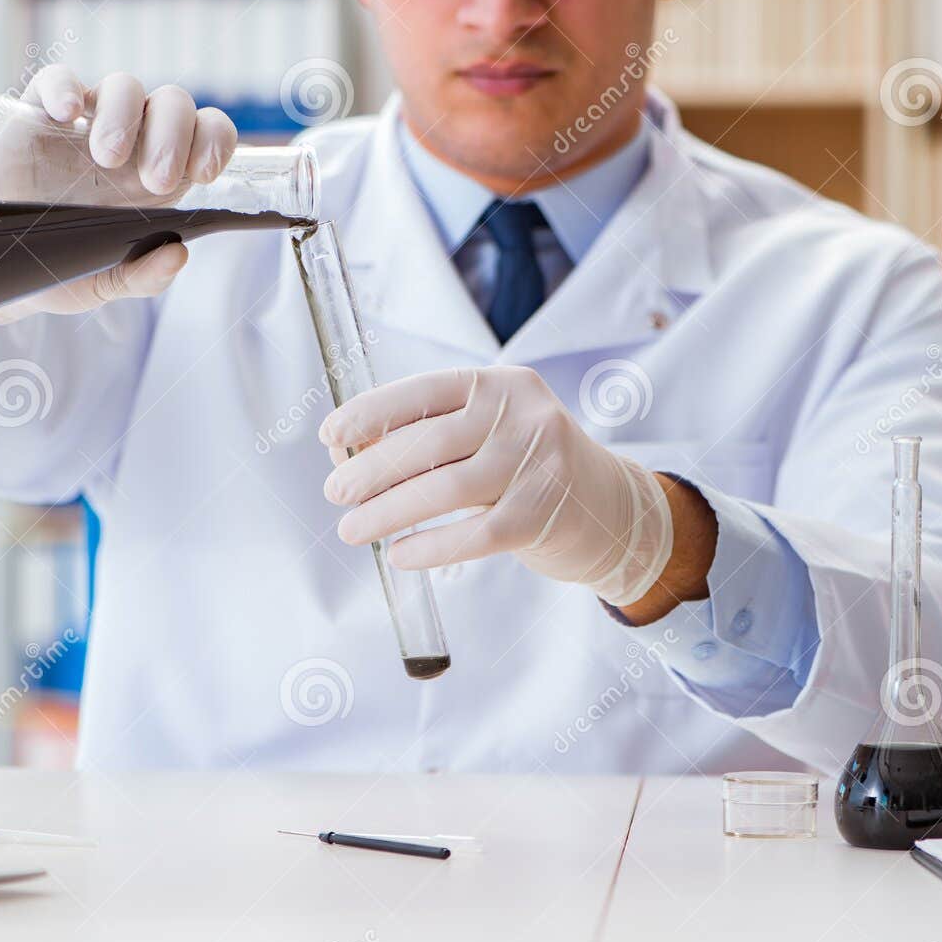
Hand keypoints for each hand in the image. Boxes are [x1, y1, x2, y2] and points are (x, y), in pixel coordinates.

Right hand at [0, 65, 237, 325]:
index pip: (205, 135)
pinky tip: (67, 115)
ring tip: (106, 159)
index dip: (214, 141)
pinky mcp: (38, 117)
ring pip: (123, 87)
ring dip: (125, 115)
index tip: (203, 173)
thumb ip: (144, 276)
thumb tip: (178, 254)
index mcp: (159, 178)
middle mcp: (131, 145)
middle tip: (154, 179)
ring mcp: (84, 128)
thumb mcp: (105, 284)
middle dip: (173, 135)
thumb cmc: (60, 272)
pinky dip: (65, 88)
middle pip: (171, 104)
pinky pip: (57, 80)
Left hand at [319, 365, 674, 607]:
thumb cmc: (530, 471)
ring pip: (444, 489)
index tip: (331, 435)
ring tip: (352, 529)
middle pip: (428, 442)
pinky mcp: (543, 514)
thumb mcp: (489, 437)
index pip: (423, 391)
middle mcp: (522, 416)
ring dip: (387, 512)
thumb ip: (430, 438)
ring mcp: (538, 464)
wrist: (611, 511)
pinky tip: (400, 556)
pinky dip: (429, 547)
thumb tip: (346, 454)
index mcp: (500, 385)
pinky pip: (473, 535)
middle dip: (370, 470)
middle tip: (335, 493)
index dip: (371, 412)